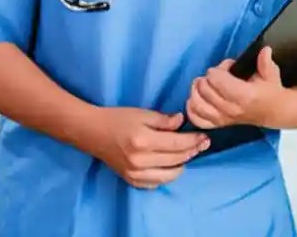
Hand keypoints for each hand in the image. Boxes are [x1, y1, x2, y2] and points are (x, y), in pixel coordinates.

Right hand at [89, 108, 210, 188]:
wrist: (92, 132)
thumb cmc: (116, 119)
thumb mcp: (140, 114)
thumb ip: (163, 120)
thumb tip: (182, 123)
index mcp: (142, 141)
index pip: (177, 144)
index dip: (193, 141)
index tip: (204, 137)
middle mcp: (140, 161)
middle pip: (177, 160)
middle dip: (191, 151)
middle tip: (200, 144)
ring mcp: (135, 174)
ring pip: (170, 176)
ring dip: (181, 165)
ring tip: (184, 155)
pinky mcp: (132, 181)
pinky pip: (157, 183)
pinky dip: (166, 175)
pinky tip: (167, 164)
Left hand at [186, 47, 286, 128]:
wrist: (274, 111)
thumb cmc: (269, 92)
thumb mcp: (271, 74)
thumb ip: (265, 62)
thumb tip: (264, 50)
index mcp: (245, 96)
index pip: (218, 81)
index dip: (218, 70)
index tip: (226, 67)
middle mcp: (232, 109)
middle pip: (205, 90)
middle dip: (207, 78)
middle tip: (216, 75)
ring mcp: (224, 119)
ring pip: (198, 105)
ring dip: (195, 91)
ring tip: (201, 84)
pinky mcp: (219, 124)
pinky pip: (198, 120)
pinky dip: (191, 109)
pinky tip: (195, 99)